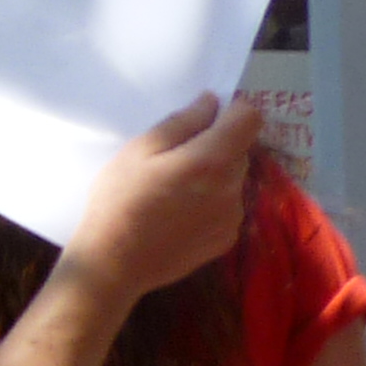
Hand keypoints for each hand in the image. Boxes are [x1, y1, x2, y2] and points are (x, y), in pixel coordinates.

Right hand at [57, 96, 261, 304]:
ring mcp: (233, 216)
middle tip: (173, 158)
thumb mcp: (138, 151)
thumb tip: (211, 102)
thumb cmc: (119, 200)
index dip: (232, 110)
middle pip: (240, 150)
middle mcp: (233, 187)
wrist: (116, 263)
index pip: (250, 119)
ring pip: (233, 179)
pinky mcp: (228, 238)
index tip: (206, 117)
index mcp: (211, 160)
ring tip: (173, 191)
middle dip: (216, 145)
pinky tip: (179, 215)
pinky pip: (227, 206)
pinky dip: (211, 202)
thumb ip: (180, 123)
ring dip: (213, 175)